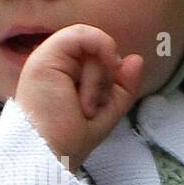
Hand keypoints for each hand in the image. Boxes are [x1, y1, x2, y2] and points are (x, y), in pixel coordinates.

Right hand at [14, 23, 143, 173]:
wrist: (47, 150)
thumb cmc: (70, 139)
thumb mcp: (106, 112)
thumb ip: (123, 86)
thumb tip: (136, 58)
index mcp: (66, 77)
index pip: (98, 62)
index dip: (110, 78)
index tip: (101, 107)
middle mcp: (57, 66)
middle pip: (97, 54)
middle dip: (104, 81)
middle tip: (89, 109)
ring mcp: (50, 59)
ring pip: (92, 47)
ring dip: (99, 78)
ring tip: (84, 105)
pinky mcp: (47, 54)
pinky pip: (83, 34)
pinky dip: (101, 47)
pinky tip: (102, 67)